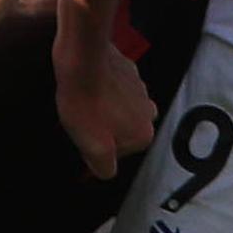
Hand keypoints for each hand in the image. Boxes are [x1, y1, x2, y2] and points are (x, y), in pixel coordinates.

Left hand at [52, 27, 158, 178]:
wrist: (83, 61)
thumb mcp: (91, 147)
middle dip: (105, 128)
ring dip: (106, 109)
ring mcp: (141, 90)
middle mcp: (149, 113)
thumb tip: (106, 171)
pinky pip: (118, 89)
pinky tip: (90, 87)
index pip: (119, 154)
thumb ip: (103, 167)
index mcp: (142, 135)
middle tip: (84, 120)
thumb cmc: (85, 104)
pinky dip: (106, 90)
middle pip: (123, 132)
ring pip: (121, 110)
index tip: (85, 137)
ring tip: (85, 102)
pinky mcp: (130, 72)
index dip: (99, 148)